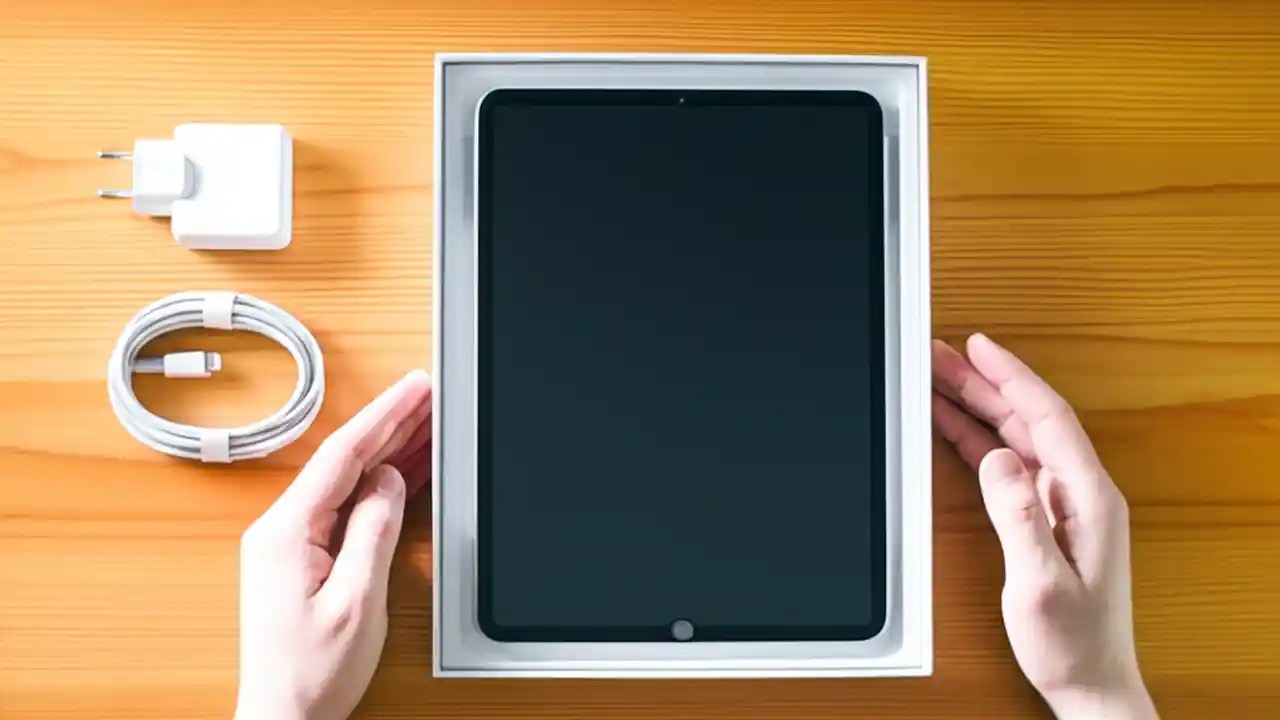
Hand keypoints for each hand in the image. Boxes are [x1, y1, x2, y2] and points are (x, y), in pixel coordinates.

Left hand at [235, 370, 432, 719]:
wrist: (280, 719)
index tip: (414, 388)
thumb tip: (389, 482)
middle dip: (389, 424)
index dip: (384, 415)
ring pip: (346, 480)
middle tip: (429, 395)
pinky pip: (344, 506)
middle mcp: (281, 530)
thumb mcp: (356, 602)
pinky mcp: (301, 559)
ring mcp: (289, 543)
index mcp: (287, 532)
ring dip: (387, 451)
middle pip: (344, 460)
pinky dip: (378, 485)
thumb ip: (373, 532)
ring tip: (427, 423)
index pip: (343, 455)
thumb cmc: (310, 674)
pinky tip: (404, 472)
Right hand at [932, 335, 1156, 719]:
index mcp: (1089, 498)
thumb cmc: (1072, 642)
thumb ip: (1020, 517)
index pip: (1048, 418)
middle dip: (983, 382)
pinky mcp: (1043, 516)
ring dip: (976, 406)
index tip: (979, 347)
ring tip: (935, 379)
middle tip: (939, 355)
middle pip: (1027, 419)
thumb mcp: (1040, 582)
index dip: (1013, 377)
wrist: (1088, 680)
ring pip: (1015, 436)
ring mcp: (1062, 503)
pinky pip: (1007, 463)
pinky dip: (976, 439)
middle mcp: (1079, 492)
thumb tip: (999, 460)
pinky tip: (949, 426)